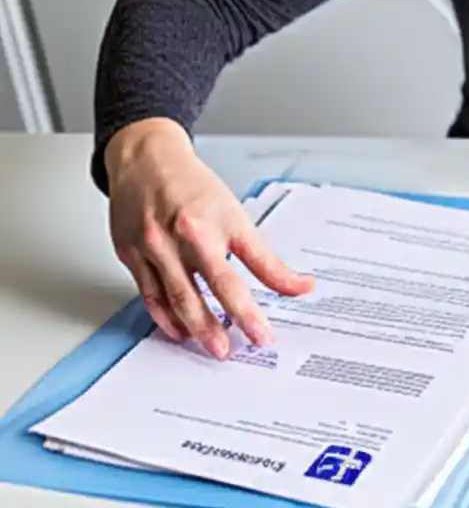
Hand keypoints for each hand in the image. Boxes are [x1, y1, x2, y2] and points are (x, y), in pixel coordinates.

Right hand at [105, 118, 313, 358]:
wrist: (145, 159)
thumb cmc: (191, 186)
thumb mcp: (237, 216)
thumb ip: (265, 258)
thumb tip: (299, 286)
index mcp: (211, 225)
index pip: (240, 274)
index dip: (256, 306)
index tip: (265, 334)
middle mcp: (180, 236)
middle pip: (205, 290)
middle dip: (223, 324)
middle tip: (238, 348)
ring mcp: (151, 246)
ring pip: (174, 297)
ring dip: (195, 327)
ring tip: (214, 346)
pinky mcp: (130, 253)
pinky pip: (148, 294)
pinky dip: (164, 317)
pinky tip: (180, 331)